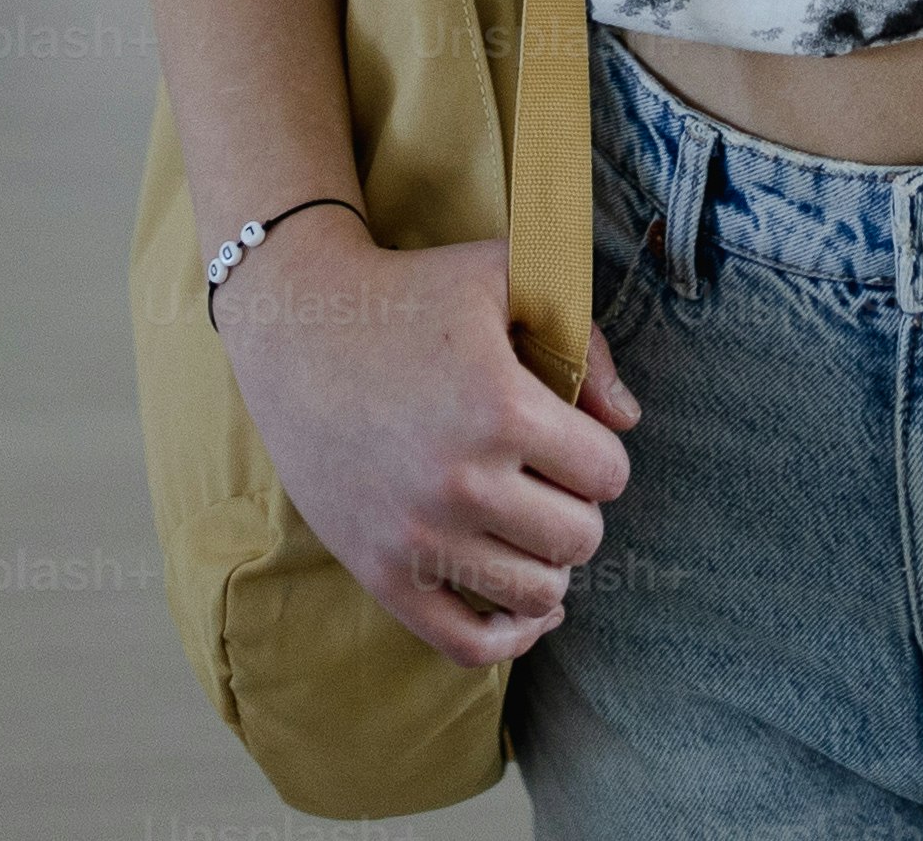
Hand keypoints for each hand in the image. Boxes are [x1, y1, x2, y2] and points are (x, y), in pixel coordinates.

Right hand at [212, 221, 638, 667]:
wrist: (296, 328)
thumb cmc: (411, 295)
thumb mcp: (505, 276)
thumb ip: (583, 338)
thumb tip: (626, 421)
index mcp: (499, 407)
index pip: (608, 474)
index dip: (598, 452)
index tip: (568, 435)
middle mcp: (460, 480)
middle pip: (581, 538)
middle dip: (576, 505)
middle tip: (543, 476)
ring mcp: (416, 535)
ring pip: (537, 595)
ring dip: (547, 562)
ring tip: (525, 524)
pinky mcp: (379, 571)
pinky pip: (468, 645)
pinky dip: (510, 636)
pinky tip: (521, 606)